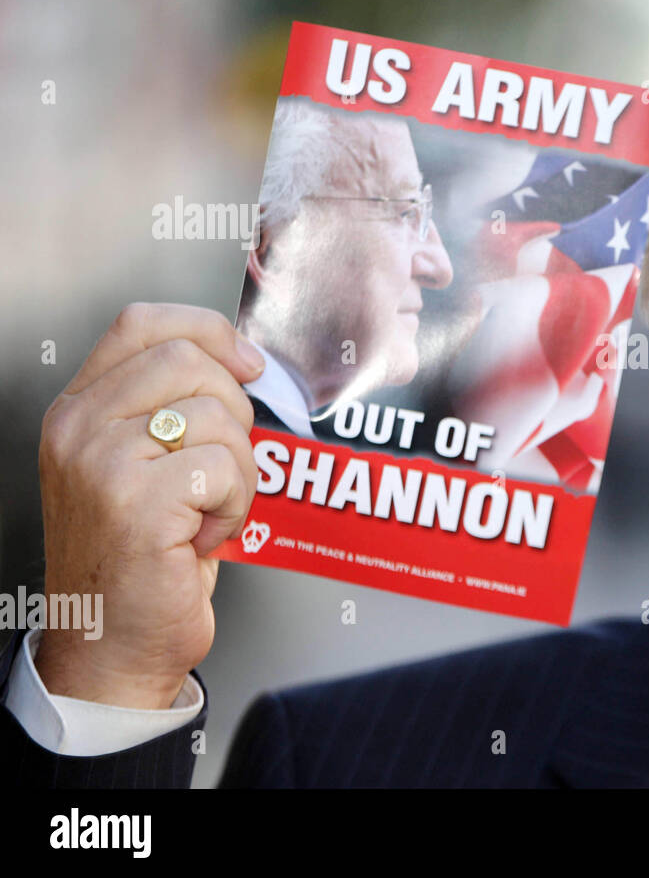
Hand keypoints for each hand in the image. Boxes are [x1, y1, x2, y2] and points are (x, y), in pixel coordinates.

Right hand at [34, 303, 264, 708]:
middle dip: (235, 411)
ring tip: (207, 511)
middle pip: (190, 360)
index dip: (208, 332)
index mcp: (79, 410)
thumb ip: (173, 407)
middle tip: (221, 469)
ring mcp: (101, 462)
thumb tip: (244, 360)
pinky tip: (204, 536)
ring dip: (240, 470)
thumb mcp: (144, 466)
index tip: (248, 366)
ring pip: (218, 416)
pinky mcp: (137, 501)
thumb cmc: (143, 559)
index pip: (143, 323)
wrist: (113, 646)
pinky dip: (237, 505)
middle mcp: (79, 428)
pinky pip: (226, 467)